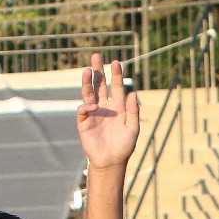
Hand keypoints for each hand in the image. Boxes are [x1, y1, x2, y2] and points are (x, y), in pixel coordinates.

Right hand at [78, 54, 140, 168]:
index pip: (116, 86)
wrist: (111, 162)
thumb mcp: (133, 128)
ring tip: (87, 70)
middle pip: (100, 85)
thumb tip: (134, 93)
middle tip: (96, 56)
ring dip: (87, 82)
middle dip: (98, 71)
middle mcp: (104, 107)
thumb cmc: (124, 146)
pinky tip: (93, 105)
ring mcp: (93, 113)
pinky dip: (87, 105)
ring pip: (89, 93)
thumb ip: (133, 111)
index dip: (116, 74)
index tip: (116, 62)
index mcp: (118, 107)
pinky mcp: (84, 122)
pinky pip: (83, 109)